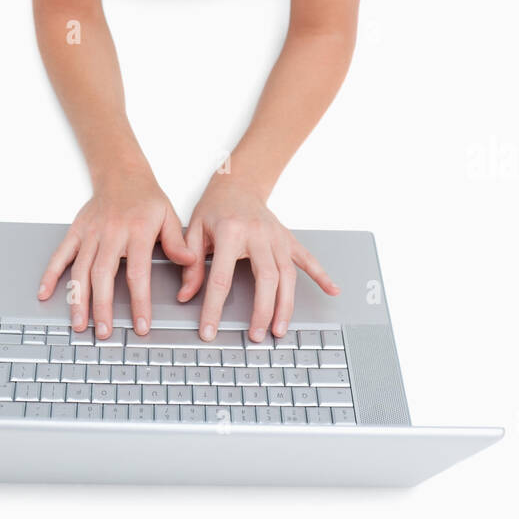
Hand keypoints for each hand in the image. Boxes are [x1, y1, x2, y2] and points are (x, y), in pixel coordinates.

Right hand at [37, 167, 195, 337]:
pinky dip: (51, 274)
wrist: (121, 173)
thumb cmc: (146, 199)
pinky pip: (61, 254)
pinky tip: (45, 293)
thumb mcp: (169, 216)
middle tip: (105, 332)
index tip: (141, 325)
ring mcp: (91, 233)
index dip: (139, 302)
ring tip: (79, 324)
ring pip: (81, 269)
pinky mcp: (76, 231)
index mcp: (137, 232)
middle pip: (103, 275)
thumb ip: (177, 242)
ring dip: (78, 299)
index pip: (137, 273)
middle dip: (103, 307)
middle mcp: (111, 233)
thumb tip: (190, 263)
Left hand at [179, 176, 339, 341]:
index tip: (209, 330)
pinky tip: (332, 290)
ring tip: (280, 329)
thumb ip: (191, 264)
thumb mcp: (195, 230)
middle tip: (257, 335)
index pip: (221, 278)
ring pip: (287, 275)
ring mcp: (276, 237)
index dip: (214, 308)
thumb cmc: (215, 207)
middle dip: (262, 310)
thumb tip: (186, 295)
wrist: (238, 182)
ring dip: (286, 304)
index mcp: (230, 232)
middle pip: (265, 279)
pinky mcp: (288, 238)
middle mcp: (258, 235)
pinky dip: (321, 275)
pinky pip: (307, 259)